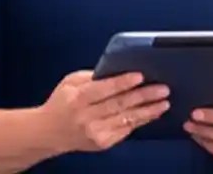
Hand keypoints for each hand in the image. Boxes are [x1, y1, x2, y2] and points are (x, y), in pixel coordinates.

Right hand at [40, 71, 169, 153]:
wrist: (49, 132)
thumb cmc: (62, 102)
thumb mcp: (70, 82)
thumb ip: (92, 76)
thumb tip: (119, 70)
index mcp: (77, 98)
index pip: (104, 89)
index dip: (123, 82)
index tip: (140, 75)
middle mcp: (86, 117)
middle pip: (119, 105)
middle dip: (144, 96)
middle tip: (162, 89)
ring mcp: (95, 132)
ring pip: (126, 119)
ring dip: (148, 110)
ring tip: (164, 102)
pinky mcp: (103, 143)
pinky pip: (126, 130)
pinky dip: (141, 121)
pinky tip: (153, 113)